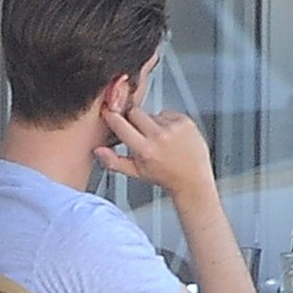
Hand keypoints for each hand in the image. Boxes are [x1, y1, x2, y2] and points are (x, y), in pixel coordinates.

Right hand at [94, 106, 214, 201]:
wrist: (193, 181)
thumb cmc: (166, 177)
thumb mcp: (137, 173)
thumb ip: (114, 162)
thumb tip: (98, 151)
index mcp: (145, 150)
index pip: (119, 123)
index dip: (112, 116)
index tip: (109, 113)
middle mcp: (159, 137)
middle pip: (134, 112)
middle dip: (134, 120)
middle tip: (141, 134)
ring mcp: (173, 128)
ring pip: (151, 113)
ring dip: (153, 123)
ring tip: (161, 141)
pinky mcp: (185, 122)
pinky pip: (167, 113)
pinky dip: (167, 122)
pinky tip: (172, 136)